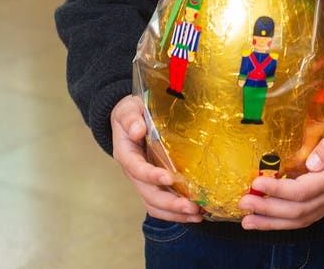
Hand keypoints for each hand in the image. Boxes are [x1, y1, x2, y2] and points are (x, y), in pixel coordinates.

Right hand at [111, 94, 202, 222]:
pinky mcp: (153, 184)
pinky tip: (194, 213)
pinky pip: (161, 204)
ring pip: (155, 204)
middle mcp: (133, 172)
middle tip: (191, 206)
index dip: (151, 175)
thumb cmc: (130, 113)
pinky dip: (176, 212)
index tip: (168, 178)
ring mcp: (143, 181)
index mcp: (126, 154)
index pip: (137, 169)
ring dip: (175, 212)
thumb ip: (131, 119)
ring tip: (197, 214)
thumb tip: (137, 130)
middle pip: (149, 194)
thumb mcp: (128, 110)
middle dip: (170, 203)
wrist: (129, 120)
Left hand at [238, 119, 323, 230]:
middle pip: (297, 211)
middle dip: (268, 210)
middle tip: (243, 202)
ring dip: (272, 222)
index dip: (277, 190)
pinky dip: (283, 222)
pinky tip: (267, 220)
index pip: (302, 192)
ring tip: (247, 221)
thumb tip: (313, 162)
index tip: (255, 182)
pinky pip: (304, 218)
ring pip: (299, 220)